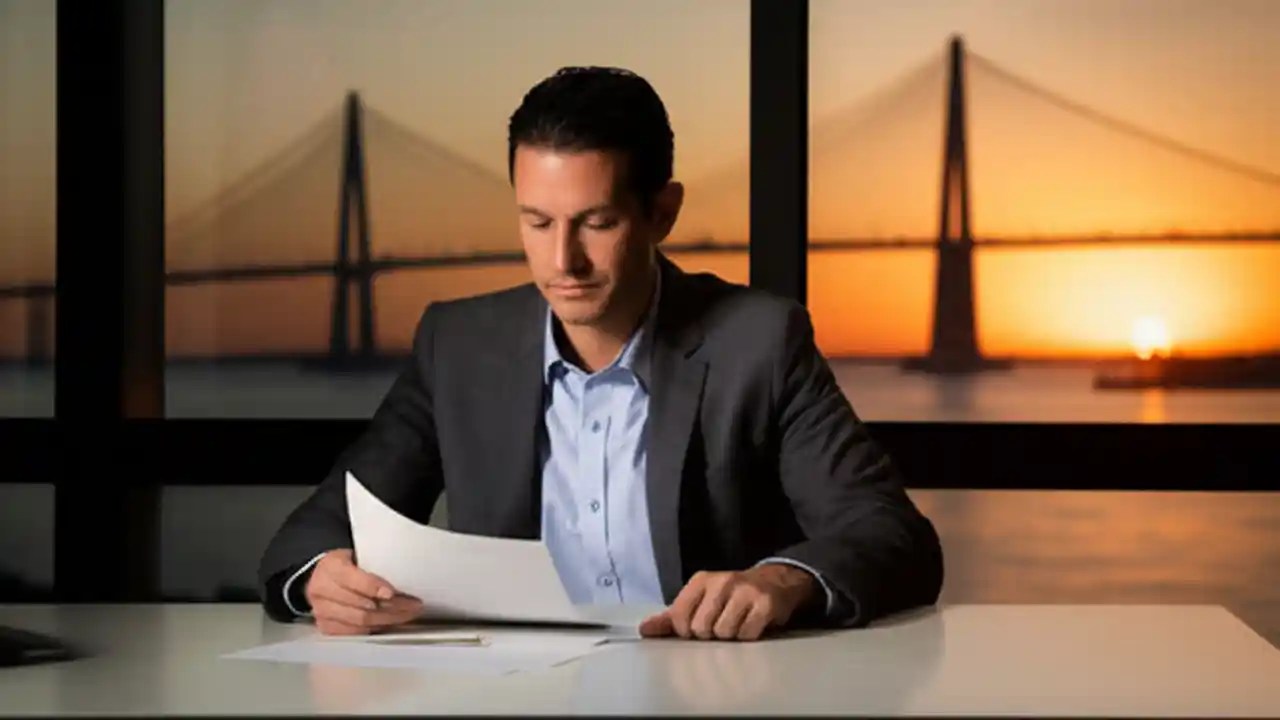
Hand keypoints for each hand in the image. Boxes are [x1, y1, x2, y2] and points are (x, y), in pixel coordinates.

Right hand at [304, 549, 423, 634]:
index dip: (373, 587)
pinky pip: (355, 633)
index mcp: (331, 568)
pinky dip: (376, 629)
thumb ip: (375, 564)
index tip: (392, 593)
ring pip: (360, 622)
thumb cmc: (346, 564)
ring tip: (407, 614)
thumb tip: (403, 577)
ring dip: (388, 620)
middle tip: (412, 605)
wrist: (322, 576)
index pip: (352, 580)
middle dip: (391, 608)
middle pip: (361, 606)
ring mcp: (322, 611)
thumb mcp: (358, 555)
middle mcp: (322, 591)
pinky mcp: (326, 626)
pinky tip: (391, 623)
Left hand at [638, 564, 817, 640]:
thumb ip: (670, 618)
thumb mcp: (699, 601)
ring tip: (737, 624)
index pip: (679, 617)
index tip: (697, 627)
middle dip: (710, 635)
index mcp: (701, 581)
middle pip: (701, 629)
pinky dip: (748, 637)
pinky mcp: (765, 604)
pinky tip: (751, 625)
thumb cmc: (730, 597)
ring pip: (724, 634)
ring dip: (730, 637)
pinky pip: (747, 635)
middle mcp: (722, 581)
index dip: (687, 631)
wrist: (774, 583)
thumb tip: (644, 630)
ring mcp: (744, 591)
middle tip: (720, 625)